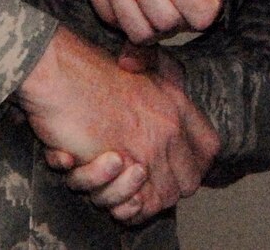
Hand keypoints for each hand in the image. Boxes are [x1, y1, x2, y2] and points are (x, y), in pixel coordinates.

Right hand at [18, 28, 219, 221]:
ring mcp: (145, 148)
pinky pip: (131, 207)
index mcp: (177, 104)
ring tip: (110, 174)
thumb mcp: (143, 63)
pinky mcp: (119, 166)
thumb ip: (168, 75)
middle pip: (189, 183)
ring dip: (135, 197)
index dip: (195, 164)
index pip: (210, 149)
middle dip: (166, 190)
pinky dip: (118, 204)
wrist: (58, 71)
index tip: (174, 168)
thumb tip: (176, 105)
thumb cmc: (90, 70)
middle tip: (135, 179)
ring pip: (161, 200)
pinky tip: (103, 179)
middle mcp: (168, 128)